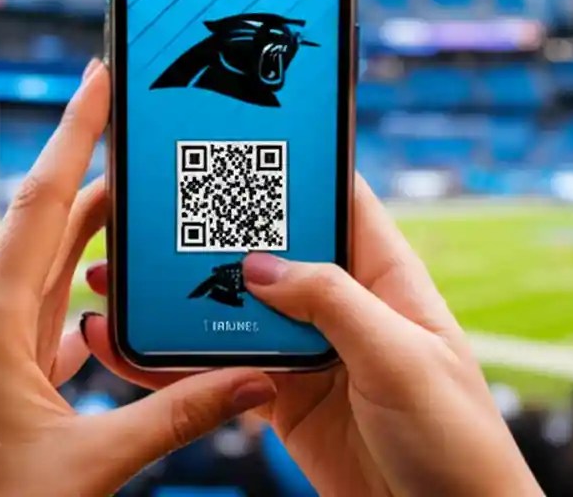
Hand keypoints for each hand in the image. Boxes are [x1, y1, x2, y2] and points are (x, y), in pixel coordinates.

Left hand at [0, 60, 276, 496]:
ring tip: (140, 213)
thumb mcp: (92, 466)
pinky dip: (71, 305)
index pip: (39, 205)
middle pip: (41, 231)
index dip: (74, 135)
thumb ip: (177, 416)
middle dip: (97, 183)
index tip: (97, 76)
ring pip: (36, 277)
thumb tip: (257, 383)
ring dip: (86, 245)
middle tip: (146, 139)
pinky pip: (29, 324)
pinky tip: (107, 306)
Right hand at [82, 175, 540, 495]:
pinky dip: (175, 360)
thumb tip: (260, 263)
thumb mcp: (400, 358)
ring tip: (117, 274)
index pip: (336, 197)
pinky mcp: (281, 396)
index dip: (291, 164)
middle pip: (268, 249)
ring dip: (179, 295)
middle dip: (210, 229)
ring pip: (233, 308)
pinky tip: (134, 348)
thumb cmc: (455, 439)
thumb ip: (333, 303)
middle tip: (146, 208)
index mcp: (384, 276)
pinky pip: (220, 368)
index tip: (233, 135)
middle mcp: (342, 304)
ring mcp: (308, 350)